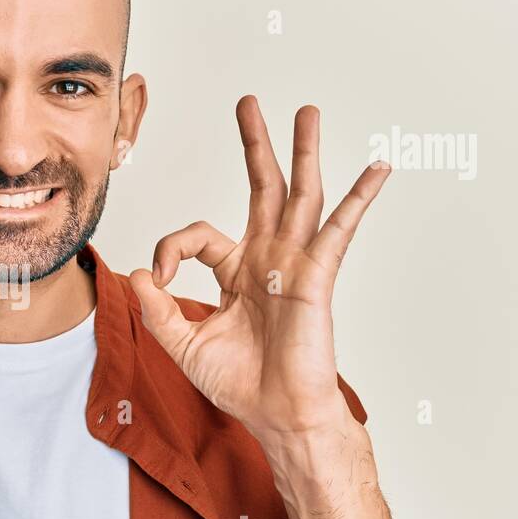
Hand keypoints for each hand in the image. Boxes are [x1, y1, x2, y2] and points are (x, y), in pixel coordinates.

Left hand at [130, 95, 390, 441]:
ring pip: (300, 194)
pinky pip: (340, 229)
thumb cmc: (240, 383)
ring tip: (307, 111)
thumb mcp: (181, 342)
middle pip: (261, 188)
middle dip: (255, 145)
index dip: (172, 247)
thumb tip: (139, 273)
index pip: (199, 234)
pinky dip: (359, 198)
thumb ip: (157, 307)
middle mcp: (267, 259)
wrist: (276, 415)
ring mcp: (295, 264)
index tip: (162, 276)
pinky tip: (378, 169)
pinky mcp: (317, 276)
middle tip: (249, 103)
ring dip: (303, 151)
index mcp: (236, 271)